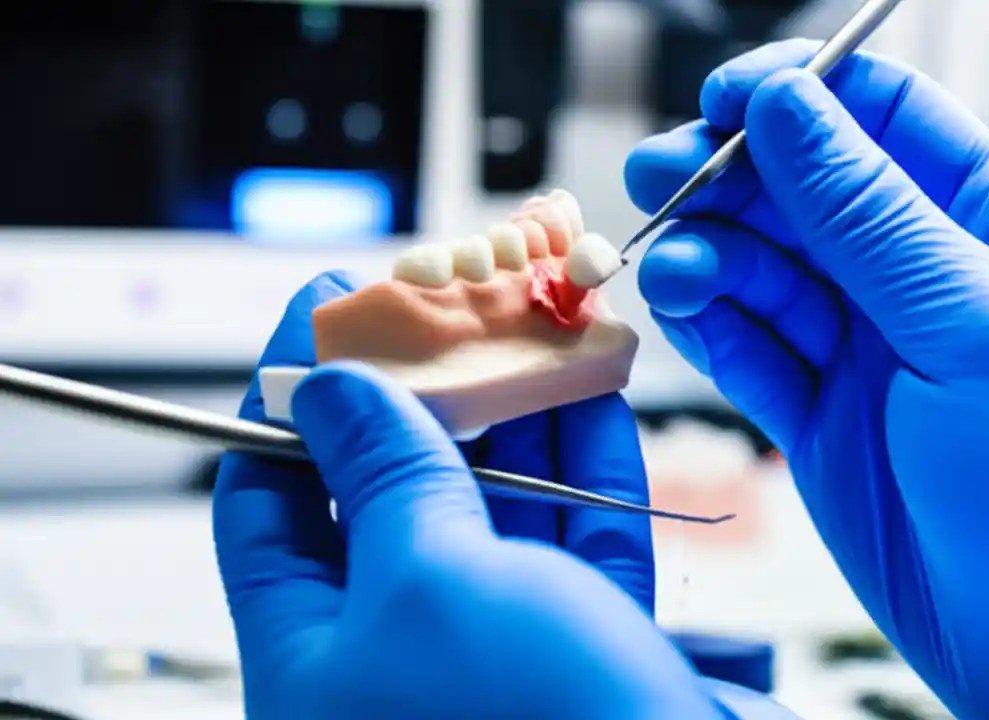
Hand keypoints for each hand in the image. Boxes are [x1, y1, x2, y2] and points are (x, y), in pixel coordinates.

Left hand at [211, 272, 729, 718]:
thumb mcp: (433, 579)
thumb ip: (384, 473)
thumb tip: (331, 386)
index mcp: (316, 659)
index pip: (268, 499)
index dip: (290, 393)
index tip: (328, 305)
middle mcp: (400, 657)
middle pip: (390, 492)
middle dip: (425, 390)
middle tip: (452, 303)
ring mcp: (498, 652)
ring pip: (496, 506)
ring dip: (518, 413)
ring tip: (531, 327)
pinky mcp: (586, 647)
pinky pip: (577, 539)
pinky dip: (588, 466)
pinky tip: (593, 395)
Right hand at [625, 40, 988, 717]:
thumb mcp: (975, 326)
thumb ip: (869, 218)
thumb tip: (787, 104)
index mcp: (986, 226)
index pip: (883, 119)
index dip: (801, 96)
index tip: (729, 100)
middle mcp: (917, 281)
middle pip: (802, 190)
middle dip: (729, 173)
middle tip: (662, 176)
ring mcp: (864, 354)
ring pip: (762, 271)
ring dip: (709, 255)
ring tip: (676, 266)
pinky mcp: (816, 423)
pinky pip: (747, 352)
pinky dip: (706, 325)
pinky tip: (682, 309)